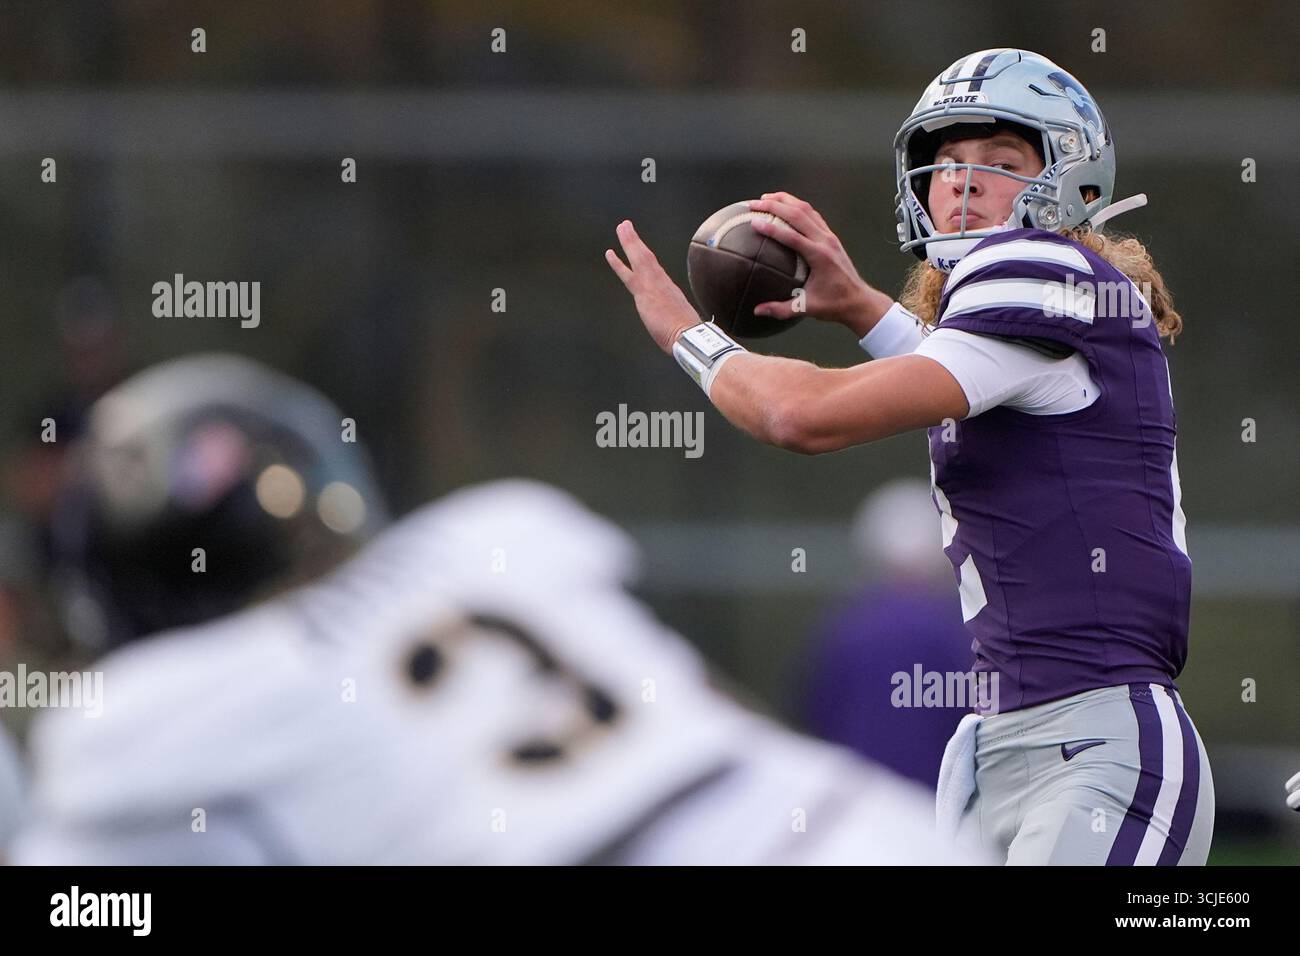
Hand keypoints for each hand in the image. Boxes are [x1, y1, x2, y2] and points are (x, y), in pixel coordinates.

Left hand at [605, 220, 700, 354]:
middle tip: (625, 226)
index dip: (644, 255)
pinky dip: (619, 262)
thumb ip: (673, 317)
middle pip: (646, 257)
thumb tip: (674, 323)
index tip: (638, 246)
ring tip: (621, 227)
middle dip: (635, 241)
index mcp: (668, 289)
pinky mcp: (644, 292)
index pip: (653, 268)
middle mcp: (661, 283)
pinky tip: (610, 253)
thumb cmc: (688, 333)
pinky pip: (629, 273)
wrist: (689, 336)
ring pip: (639, 258)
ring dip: (628, 242)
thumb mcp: (681, 321)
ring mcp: (652, 286)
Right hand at [747, 192, 891, 336]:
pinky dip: (798, 207)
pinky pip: (813, 215)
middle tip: (754, 204)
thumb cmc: (834, 304)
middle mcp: (825, 241)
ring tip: (766, 198)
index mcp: (819, 256)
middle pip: (798, 215)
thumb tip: (757, 311)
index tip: (754, 222)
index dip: (772, 228)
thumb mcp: (806, 308)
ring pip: (807, 209)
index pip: (792, 237)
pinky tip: (785, 206)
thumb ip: (780, 309)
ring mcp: (829, 236)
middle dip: (774, 206)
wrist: (859, 300)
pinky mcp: (831, 236)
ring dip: (786, 201)